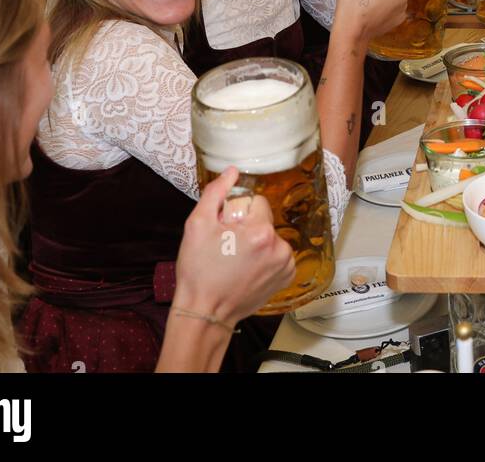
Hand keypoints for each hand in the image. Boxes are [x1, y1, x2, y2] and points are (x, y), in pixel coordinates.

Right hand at [173, 167, 294, 326]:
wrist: (205, 312)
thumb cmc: (199, 271)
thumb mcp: (197, 225)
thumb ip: (216, 193)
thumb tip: (232, 171)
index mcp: (261, 231)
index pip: (256, 201)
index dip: (237, 212)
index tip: (225, 229)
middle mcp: (280, 247)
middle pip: (264, 220)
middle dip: (247, 228)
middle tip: (227, 247)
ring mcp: (286, 265)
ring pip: (271, 237)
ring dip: (257, 243)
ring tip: (235, 261)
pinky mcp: (286, 278)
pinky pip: (277, 255)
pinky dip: (265, 259)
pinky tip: (246, 270)